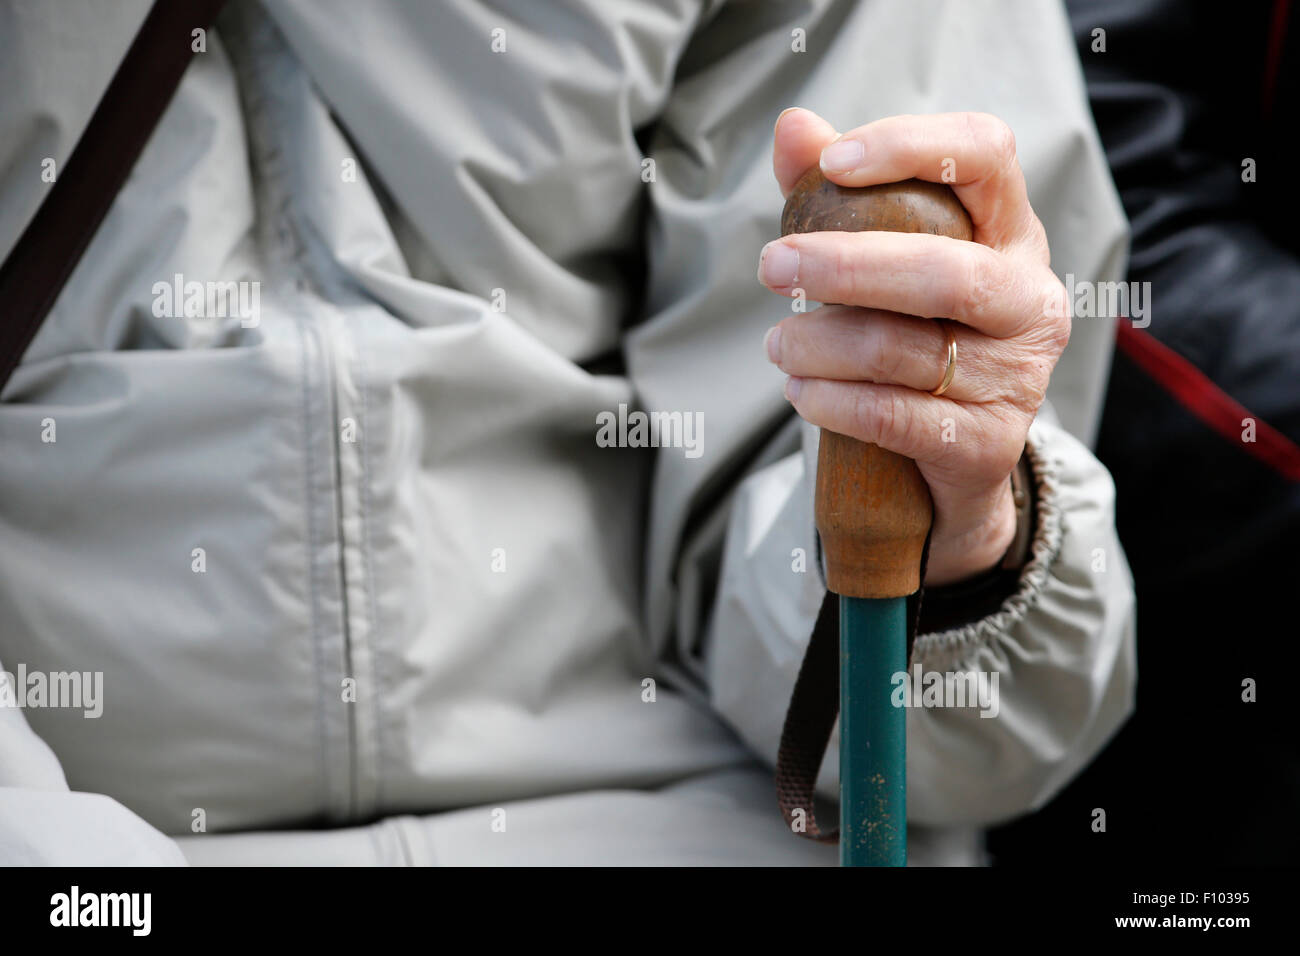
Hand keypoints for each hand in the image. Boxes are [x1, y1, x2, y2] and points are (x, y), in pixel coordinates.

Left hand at [759, 109, 1068, 585]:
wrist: (960, 451)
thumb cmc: (916, 332)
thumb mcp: (885, 256)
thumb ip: (838, 191)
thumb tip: (795, 128)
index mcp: (1009, 231)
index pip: (985, 155)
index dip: (911, 148)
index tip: (833, 163)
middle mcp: (1028, 298)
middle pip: (941, 271)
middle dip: (843, 267)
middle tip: (771, 267)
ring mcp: (1017, 375)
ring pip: (902, 351)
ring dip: (818, 344)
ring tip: (776, 343)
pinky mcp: (989, 442)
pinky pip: (894, 417)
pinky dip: (833, 403)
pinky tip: (801, 392)